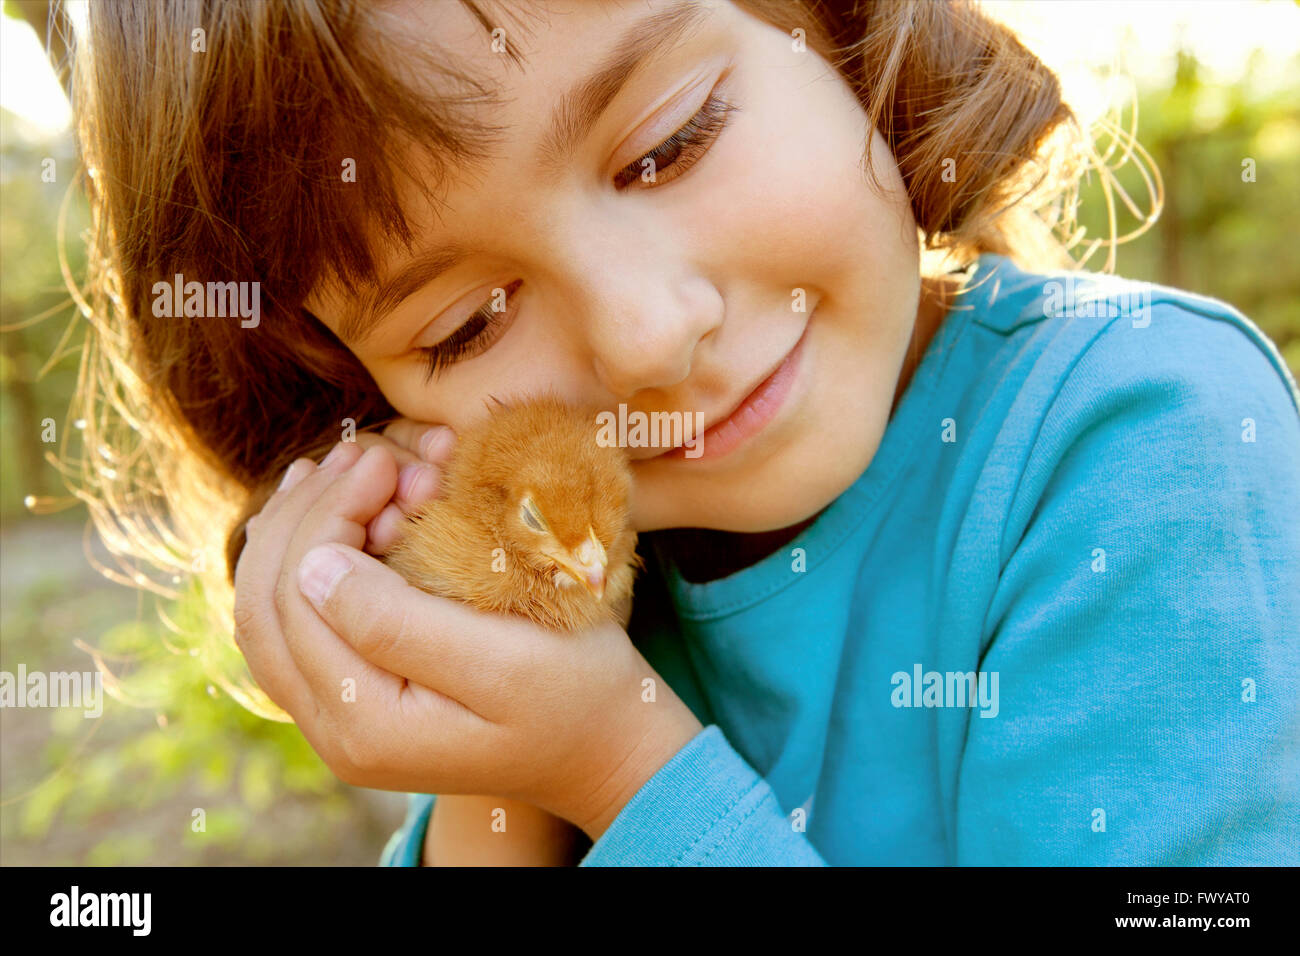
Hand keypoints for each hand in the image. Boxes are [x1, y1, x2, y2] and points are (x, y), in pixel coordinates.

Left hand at [233, 444, 702, 840]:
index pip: (298, 600)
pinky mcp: (358, 701)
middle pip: (267, 605)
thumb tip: (313, 568)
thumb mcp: (502, 658)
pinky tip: (327, 515)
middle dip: (304, 514)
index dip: (327, 515)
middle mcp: (335, 734)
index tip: (385, 461)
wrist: (606, 745)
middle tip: (363, 455)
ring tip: (336, 469)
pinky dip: (303, 561)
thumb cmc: (575, 694)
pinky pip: (297, 626)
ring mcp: (339, 722)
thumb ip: (400, 623)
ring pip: (269, 613)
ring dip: (295, 532)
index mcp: (367, 726)